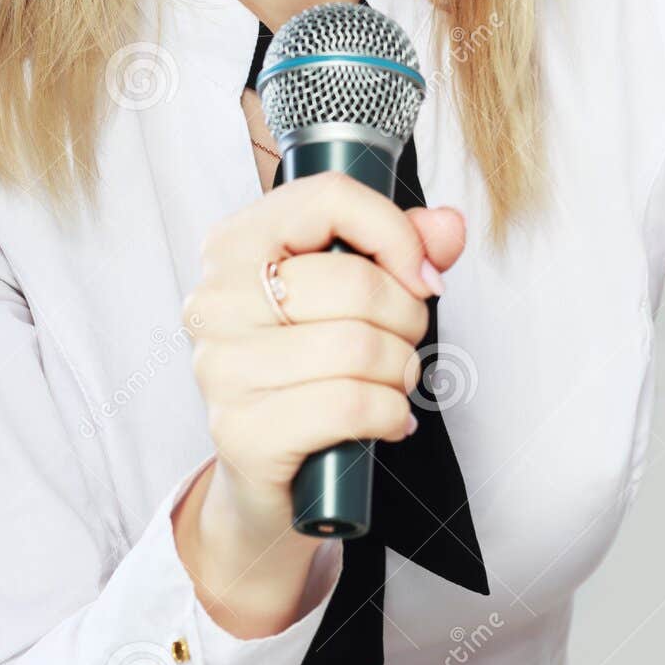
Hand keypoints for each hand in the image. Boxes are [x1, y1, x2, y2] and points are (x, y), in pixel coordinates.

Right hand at [183, 170, 465, 555]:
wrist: (260, 466)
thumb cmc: (304, 365)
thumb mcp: (347, 294)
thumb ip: (400, 247)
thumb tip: (448, 225)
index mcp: (234, 244)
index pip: (329, 198)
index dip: (395, 233)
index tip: (420, 275)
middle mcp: (216, 299)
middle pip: (354, 281)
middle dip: (407, 317)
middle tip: (403, 341)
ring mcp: (222, 367)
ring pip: (358, 346)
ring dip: (401, 370)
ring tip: (393, 381)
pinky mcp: (242, 432)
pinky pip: (350, 405)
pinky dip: (390, 413)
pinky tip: (386, 419)